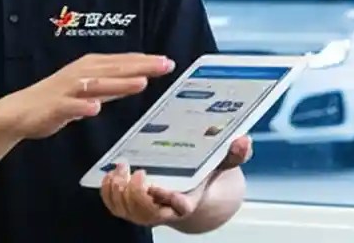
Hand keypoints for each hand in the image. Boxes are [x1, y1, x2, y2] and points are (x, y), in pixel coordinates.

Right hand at [0, 53, 174, 139]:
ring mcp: (68, 90)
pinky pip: (70, 107)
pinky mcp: (55, 106)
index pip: (123, 62)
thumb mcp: (90, 89)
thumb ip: (114, 86)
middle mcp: (81, 74)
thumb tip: (141, 79)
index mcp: (90, 67)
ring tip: (141, 83)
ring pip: (97, 85)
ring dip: (119, 84)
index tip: (168, 62)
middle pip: (115, 69)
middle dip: (141, 67)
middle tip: (165, 65)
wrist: (21, 111)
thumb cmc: (58, 99)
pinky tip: (95, 108)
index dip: (146, 61)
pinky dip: (83, 107)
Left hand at [101, 136, 251, 227]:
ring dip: (120, 192)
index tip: (159, 187)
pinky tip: (111, 175)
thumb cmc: (207, 176)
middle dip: (138, 195)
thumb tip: (244, 140)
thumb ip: (234, 154)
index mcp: (189, 200)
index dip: (169, 200)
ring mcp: (148, 212)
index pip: (180, 207)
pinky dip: (109, 194)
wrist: (196, 195)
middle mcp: (167, 210)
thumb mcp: (224, 164)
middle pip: (149, 213)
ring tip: (121, 168)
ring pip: (129, 212)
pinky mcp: (134, 208)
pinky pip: (117, 208)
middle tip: (138, 172)